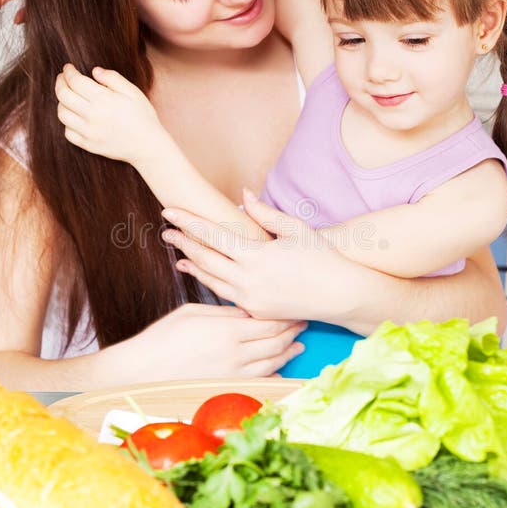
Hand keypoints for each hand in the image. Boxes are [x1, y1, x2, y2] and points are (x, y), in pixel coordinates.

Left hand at [55, 64, 161, 164]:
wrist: (148, 146)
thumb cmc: (143, 116)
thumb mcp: (133, 92)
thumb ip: (113, 78)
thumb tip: (94, 71)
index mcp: (103, 99)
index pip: (75, 81)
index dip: (68, 72)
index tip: (68, 68)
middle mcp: (92, 116)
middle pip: (63, 96)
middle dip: (60, 83)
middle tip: (63, 78)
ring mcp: (88, 132)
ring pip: (62, 114)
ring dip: (61, 102)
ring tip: (68, 96)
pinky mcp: (88, 145)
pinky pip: (68, 132)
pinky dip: (67, 123)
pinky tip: (74, 116)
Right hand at [127, 303, 306, 378]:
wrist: (141, 371)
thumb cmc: (162, 338)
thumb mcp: (193, 313)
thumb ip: (224, 312)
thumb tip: (248, 310)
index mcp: (227, 330)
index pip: (268, 321)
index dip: (286, 316)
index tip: (295, 309)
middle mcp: (235, 354)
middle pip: (275, 342)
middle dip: (292, 332)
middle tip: (302, 324)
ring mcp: (233, 374)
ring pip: (272, 363)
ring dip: (288, 353)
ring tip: (298, 346)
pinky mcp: (227, 389)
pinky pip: (259, 383)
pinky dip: (274, 377)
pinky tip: (280, 371)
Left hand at [161, 189, 372, 322]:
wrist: (340, 295)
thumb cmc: (322, 257)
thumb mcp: (295, 229)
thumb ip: (266, 213)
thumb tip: (243, 196)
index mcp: (257, 256)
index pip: (212, 235)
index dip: (188, 222)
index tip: (169, 212)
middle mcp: (249, 280)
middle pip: (205, 259)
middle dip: (183, 243)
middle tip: (166, 231)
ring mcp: (251, 299)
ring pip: (211, 280)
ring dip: (192, 265)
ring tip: (177, 253)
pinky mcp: (256, 312)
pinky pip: (226, 295)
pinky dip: (210, 282)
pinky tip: (202, 274)